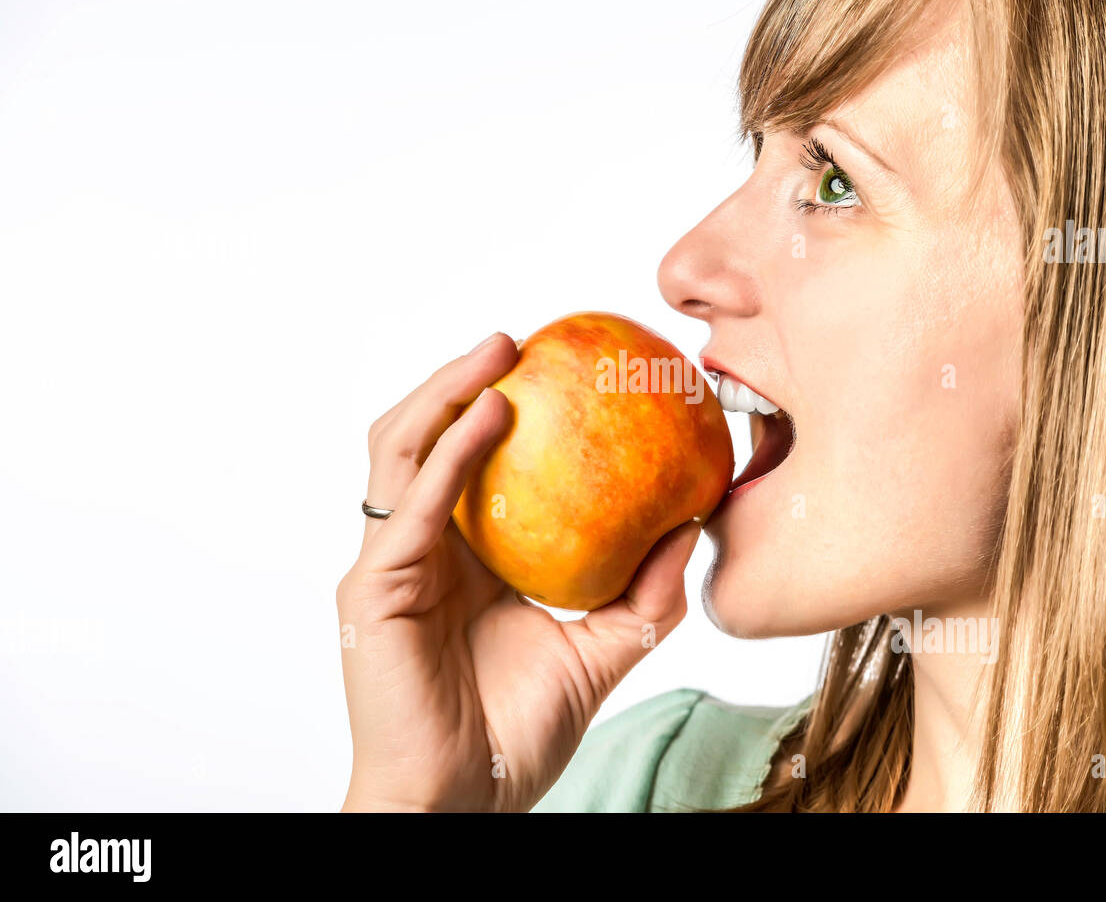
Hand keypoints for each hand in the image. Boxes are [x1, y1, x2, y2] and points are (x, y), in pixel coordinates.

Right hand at [336, 332, 699, 810]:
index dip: (497, 410)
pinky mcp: (373, 587)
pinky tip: (490, 418)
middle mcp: (420, 550)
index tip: (556, 367)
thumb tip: (694, 529)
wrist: (464, 803)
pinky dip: (449, 454)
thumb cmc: (513, 736)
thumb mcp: (599, 651)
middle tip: (518, 340)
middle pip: (425, 439)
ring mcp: (390, 563)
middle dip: (462, 380)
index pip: (470, 465)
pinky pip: (412, 504)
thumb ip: (644, 595)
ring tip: (496, 354)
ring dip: (445, 394)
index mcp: (463, 560)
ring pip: (401, 451)